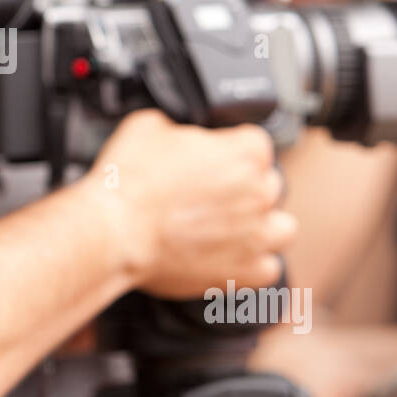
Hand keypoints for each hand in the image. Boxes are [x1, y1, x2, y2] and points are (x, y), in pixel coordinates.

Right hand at [79, 110, 294, 298]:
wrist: (113, 232)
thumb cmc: (128, 183)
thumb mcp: (149, 125)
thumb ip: (181, 127)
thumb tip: (181, 134)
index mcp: (244, 152)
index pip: (256, 142)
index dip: (230, 148)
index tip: (212, 158)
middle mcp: (258, 193)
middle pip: (270, 184)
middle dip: (244, 186)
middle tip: (211, 193)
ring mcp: (255, 235)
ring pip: (283, 228)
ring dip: (263, 226)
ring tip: (233, 227)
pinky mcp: (242, 272)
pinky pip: (268, 268)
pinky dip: (252, 264)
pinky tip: (227, 255)